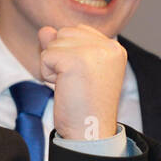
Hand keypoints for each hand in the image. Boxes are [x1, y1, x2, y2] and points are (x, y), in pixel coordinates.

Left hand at [38, 24, 126, 140]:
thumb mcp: (74, 69)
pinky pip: (45, 57)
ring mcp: (93, 51)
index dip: (68, 53)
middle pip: (63, 34)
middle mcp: (108, 46)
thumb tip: (45, 29)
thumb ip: (62, 45)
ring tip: (71, 85)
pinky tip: (64, 88)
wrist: (90, 130)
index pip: (77, 31)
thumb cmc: (83, 104)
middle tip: (75, 83)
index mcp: (114, 48)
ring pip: (52, 43)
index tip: (81, 78)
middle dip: (59, 58)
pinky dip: (47, 75)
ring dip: (53, 66)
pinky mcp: (75, 60)